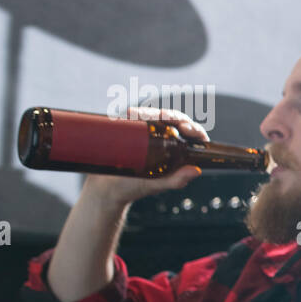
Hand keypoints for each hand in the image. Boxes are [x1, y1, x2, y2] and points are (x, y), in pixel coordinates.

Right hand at [83, 107, 207, 206]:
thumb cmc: (132, 188)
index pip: (194, 137)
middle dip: (170, 116)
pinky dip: (136, 113)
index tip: (184, 128)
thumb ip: (175, 180)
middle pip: (177, 122)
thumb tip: (196, 170)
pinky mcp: (136, 130)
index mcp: (179, 156)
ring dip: (150, 112)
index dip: (194, 129)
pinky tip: (128, 114)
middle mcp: (169, 143)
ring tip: (135, 114)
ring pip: (159, 117)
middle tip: (160, 116)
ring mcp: (152, 135)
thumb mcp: (155, 185)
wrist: (105, 187)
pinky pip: (140, 117)